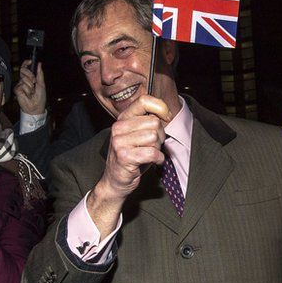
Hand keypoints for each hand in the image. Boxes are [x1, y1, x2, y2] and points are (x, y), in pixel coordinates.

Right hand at [15, 59, 45, 115]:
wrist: (36, 106)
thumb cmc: (40, 97)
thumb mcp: (41, 84)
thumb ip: (40, 74)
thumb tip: (39, 64)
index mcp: (29, 78)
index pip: (25, 68)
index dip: (26, 63)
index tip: (30, 61)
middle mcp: (23, 80)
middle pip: (23, 70)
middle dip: (30, 75)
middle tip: (34, 82)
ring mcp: (19, 85)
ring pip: (24, 79)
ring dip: (30, 86)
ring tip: (32, 92)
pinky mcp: (17, 90)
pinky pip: (22, 86)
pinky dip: (27, 90)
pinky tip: (27, 95)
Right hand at [87, 95, 171, 236]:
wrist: (115, 181)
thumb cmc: (131, 158)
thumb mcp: (138, 136)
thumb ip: (148, 122)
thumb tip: (166, 113)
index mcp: (122, 119)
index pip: (144, 101)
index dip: (160, 107)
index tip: (166, 117)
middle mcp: (118, 127)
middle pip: (154, 122)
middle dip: (160, 135)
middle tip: (153, 146)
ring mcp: (119, 142)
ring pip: (154, 137)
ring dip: (158, 148)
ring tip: (150, 154)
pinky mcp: (124, 156)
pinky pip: (152, 153)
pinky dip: (158, 159)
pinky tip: (154, 162)